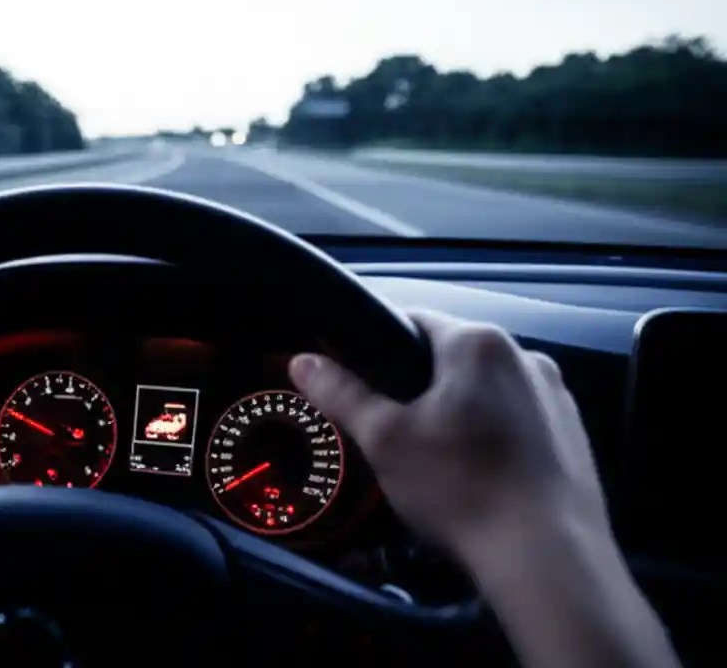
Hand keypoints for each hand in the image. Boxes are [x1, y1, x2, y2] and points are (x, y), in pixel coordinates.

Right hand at [289, 309, 605, 560]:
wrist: (547, 557)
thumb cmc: (460, 487)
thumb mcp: (385, 440)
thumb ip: (342, 394)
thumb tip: (302, 361)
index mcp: (478, 342)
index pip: (414, 321)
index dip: (379, 349)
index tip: (360, 385)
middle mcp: (526, 356)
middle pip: (452, 360)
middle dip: (421, 389)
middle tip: (393, 435)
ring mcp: (558, 397)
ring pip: (488, 393)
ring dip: (462, 414)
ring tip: (438, 464)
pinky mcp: (576, 436)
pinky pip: (520, 423)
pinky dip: (496, 440)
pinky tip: (481, 480)